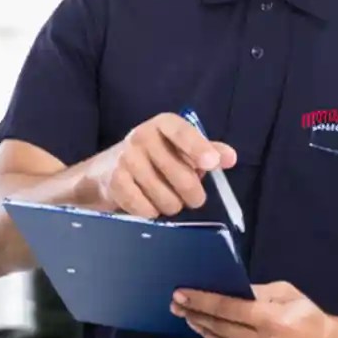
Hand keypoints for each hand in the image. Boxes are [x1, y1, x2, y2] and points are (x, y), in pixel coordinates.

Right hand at [85, 112, 236, 218]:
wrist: (106, 170)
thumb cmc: (154, 157)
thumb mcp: (179, 147)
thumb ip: (208, 150)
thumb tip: (230, 158)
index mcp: (162, 124)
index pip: (182, 132)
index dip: (199, 148)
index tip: (213, 164)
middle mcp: (141, 137)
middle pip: (181, 176)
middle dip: (194, 195)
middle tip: (193, 198)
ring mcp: (126, 160)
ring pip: (166, 199)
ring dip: (172, 206)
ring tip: (167, 198)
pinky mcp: (116, 183)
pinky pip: (147, 210)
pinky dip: (152, 213)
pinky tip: (148, 203)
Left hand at [171, 282, 337, 337]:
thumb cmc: (308, 319)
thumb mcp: (287, 295)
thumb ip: (258, 291)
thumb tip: (229, 288)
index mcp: (272, 320)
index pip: (226, 308)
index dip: (200, 300)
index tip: (180, 294)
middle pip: (219, 328)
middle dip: (195, 315)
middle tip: (177, 305)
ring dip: (204, 331)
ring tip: (191, 319)